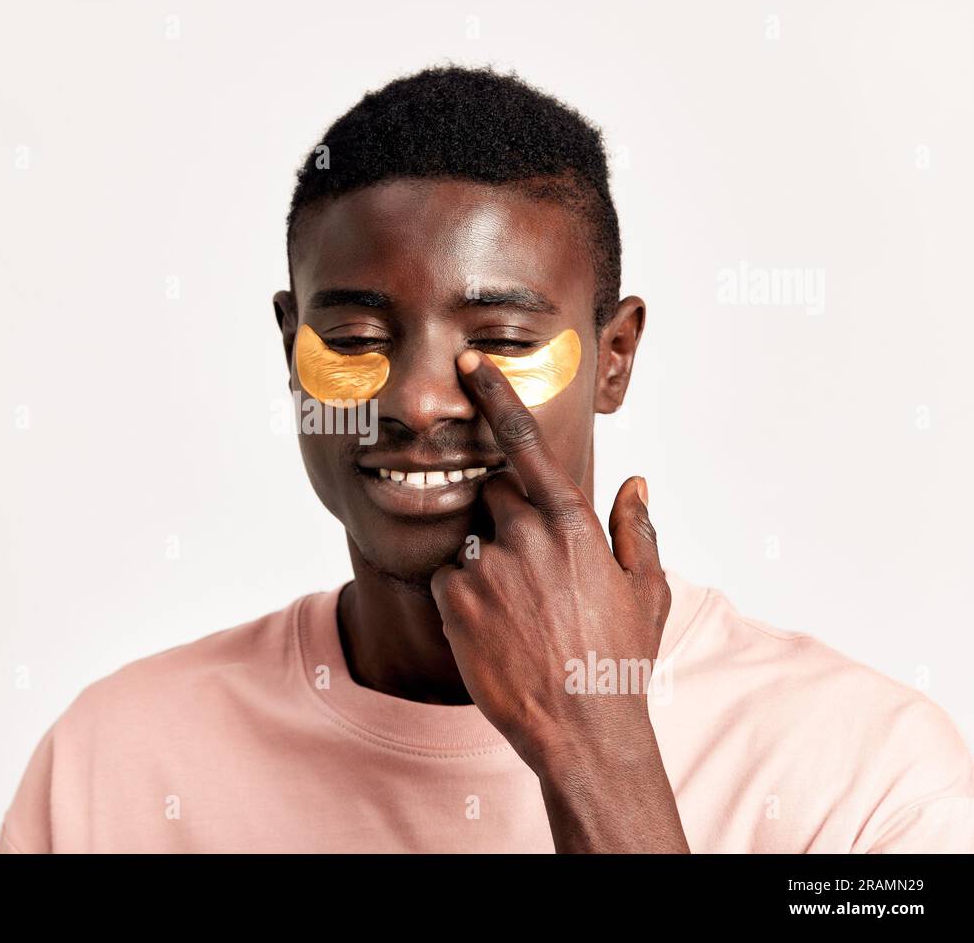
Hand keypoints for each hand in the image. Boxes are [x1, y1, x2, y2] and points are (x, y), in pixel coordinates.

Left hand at [430, 348, 687, 851]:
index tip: (471, 363)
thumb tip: (637, 485)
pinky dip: (463, 599)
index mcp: (572, 524)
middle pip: (491, 493)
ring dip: (485, 566)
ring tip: (519, 617)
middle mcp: (524, 536)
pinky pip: (446, 581)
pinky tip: (495, 633)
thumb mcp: (647, 593)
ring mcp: (485, 568)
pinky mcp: (453, 602)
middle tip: (529, 574)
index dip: (496, 397)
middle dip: (503, 518)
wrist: (582, 730)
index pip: (525, 443)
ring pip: (469, 541)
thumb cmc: (619, 661)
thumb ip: (638, 531)